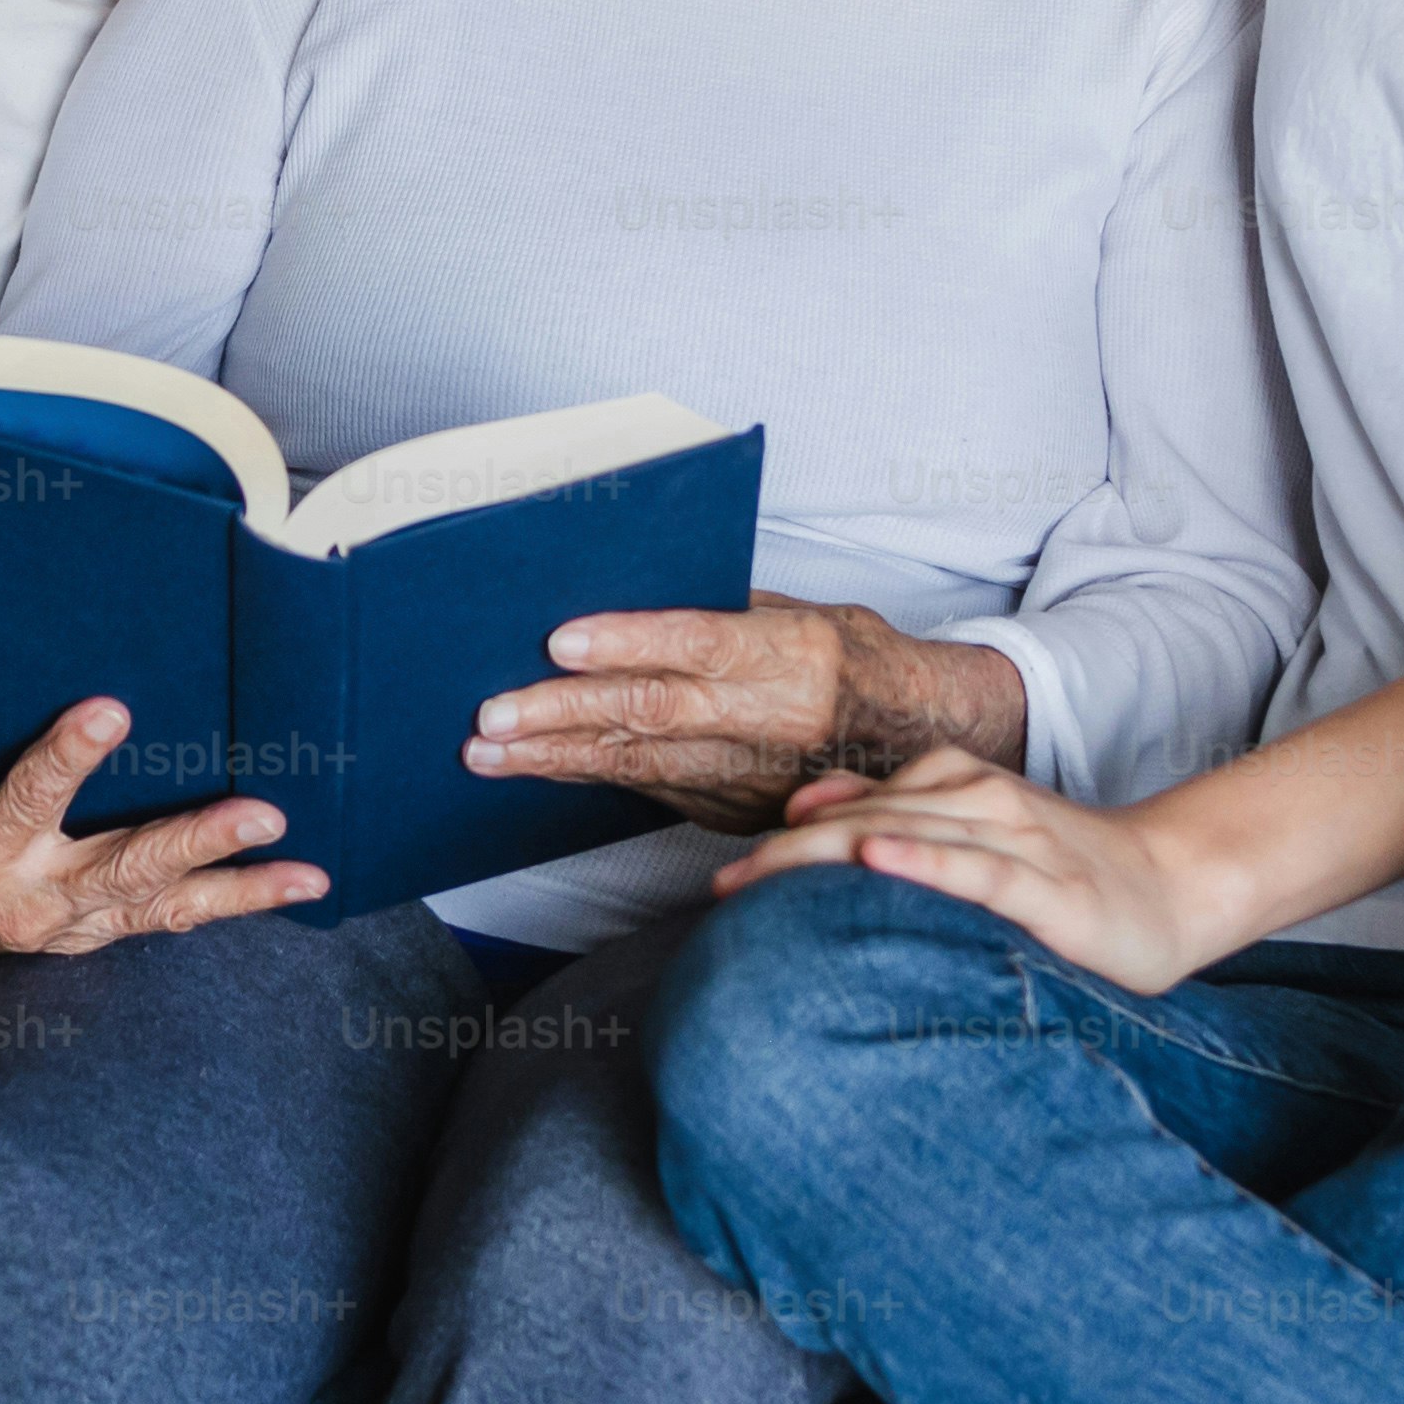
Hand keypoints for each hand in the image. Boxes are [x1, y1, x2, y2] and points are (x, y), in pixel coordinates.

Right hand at [0, 700, 327, 958]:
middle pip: (123, 867)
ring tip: (305, 872)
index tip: (110, 711)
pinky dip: (235, 901)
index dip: (67, 757)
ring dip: (242, 888)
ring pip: (166, 906)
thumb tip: (70, 662)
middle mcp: (32, 898)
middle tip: (262, 815)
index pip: (28, 798)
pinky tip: (293, 884)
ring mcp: (73, 925)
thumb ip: (1, 738)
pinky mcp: (101, 935)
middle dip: (196, 841)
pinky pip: (173, 919)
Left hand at [466, 594, 1028, 833]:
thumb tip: (629, 595)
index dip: (629, 643)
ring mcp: (750, 775)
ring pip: (639, 765)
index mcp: (796, 657)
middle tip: (491, 715)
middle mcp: (772, 722)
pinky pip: (646, 789)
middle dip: (564, 716)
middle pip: (656, 716)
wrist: (917, 742)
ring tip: (486, 751)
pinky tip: (532, 766)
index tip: (558, 641)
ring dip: (554, 759)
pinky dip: (584, 776)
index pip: (701, 646)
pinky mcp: (731, 809)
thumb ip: (723, 611)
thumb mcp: (803, 615)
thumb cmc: (853, 658)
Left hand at [706, 747, 1241, 994]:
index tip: (723, 881)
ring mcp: (1017, 838)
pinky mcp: (1051, 886)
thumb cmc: (1063, 871)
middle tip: (722, 893)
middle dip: (785, 857)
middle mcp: (979, 799)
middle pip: (864, 823)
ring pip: (907, 836)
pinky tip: (878, 861)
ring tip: (763, 879)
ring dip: (829, 856)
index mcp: (955, 785)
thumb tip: (806, 806)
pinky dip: (924, 860)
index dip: (783, 843)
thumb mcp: (972, 834)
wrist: (1173, 886)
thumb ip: (894, 814)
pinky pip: (978, 868)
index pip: (851, 811)